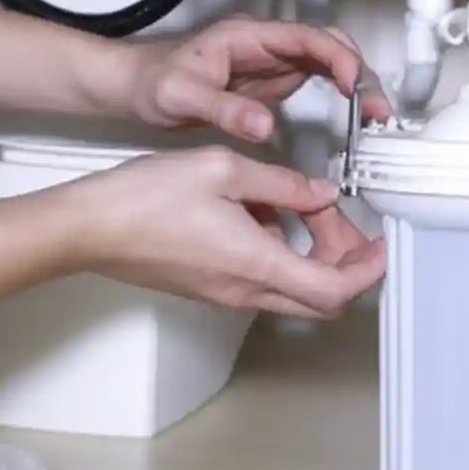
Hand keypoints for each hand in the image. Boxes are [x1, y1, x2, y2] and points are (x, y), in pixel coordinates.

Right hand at [64, 146, 385, 317]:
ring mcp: (225, 294)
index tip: (379, 247)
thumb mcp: (223, 169)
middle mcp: (244, 290)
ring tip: (294, 205)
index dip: (368, 272)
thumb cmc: (143, 200)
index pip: (335, 291)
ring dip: (308, 253)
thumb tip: (321, 193)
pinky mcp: (209, 288)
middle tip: (338, 221)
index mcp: (256, 262)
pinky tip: (255, 211)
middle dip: (343, 261)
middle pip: (319, 299)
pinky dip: (276, 251)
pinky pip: (260, 279)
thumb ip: (282, 183)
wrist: (89, 228)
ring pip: (290, 289)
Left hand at [128, 18, 393, 141]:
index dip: (337, 58)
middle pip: (328, 45)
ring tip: (375, 116)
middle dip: (360, 72)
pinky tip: (352, 116)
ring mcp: (272, 62)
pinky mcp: (271, 81)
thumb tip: (265, 125)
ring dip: (356, 84)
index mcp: (248, 37)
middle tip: (378, 110)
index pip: (306, 38)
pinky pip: (316, 81)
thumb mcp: (180, 97)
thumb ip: (223, 109)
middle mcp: (266, 44)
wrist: (132, 85)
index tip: (353, 85)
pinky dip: (340, 95)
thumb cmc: (150, 81)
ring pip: (328, 62)